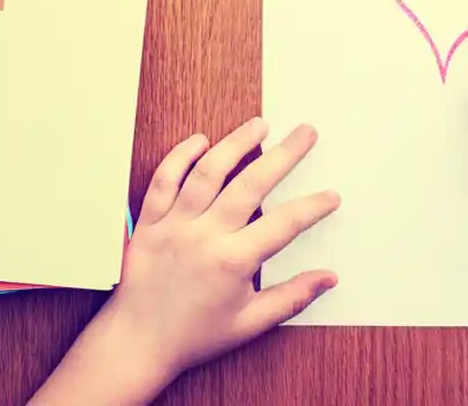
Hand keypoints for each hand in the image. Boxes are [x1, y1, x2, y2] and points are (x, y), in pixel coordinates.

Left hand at [32, 120, 339, 403]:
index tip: (331, 196)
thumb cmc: (193, 336)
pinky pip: (163, 180)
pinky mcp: (149, 222)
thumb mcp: (250, 324)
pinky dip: (180, 156)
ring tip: (259, 124)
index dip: (312, 207)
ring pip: (207, 172)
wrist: (136, 343)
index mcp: (233, 262)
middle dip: (283, 155)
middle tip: (304, 133)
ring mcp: (174, 225)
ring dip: (235, 143)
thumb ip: (292, 297)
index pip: (284, 224)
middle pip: (251, 184)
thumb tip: (328, 279)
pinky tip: (200, 140)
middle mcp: (205, 236)